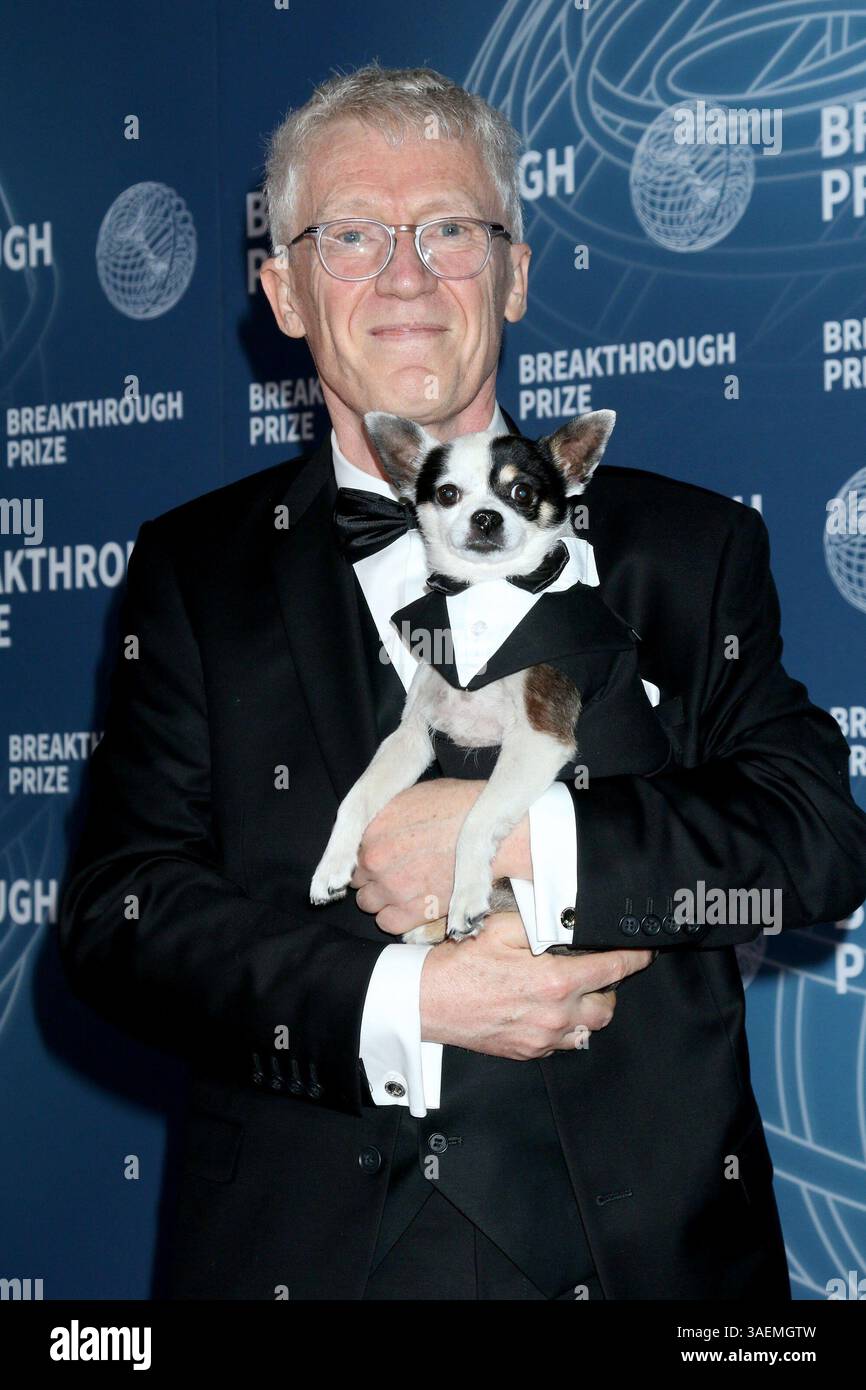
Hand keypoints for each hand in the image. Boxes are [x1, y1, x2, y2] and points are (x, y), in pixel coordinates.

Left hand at [350, 779, 530, 934]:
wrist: (493, 835)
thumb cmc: (460, 809)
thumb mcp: (413, 798)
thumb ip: (386, 817)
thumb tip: (377, 828)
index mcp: (372, 829)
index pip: (353, 853)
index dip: (370, 856)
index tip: (386, 858)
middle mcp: (376, 859)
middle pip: (359, 879)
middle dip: (375, 878)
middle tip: (398, 873)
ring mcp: (393, 887)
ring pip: (368, 903)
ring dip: (382, 899)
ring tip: (406, 890)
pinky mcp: (412, 911)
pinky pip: (387, 924)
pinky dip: (396, 918)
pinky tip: (411, 905)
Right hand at [419, 912, 654, 1057]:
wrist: (429, 1002)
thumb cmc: (462, 964)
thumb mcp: (503, 929)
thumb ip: (542, 924)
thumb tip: (570, 923)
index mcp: (555, 981)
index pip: (613, 970)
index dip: (634, 959)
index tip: (644, 953)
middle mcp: (556, 1015)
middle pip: (607, 1008)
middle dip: (608, 989)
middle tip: (595, 972)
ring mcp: (542, 1038)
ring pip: (588, 1031)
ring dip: (587, 1010)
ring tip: (572, 992)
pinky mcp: (528, 1051)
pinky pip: (562, 1043)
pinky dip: (564, 1027)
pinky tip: (546, 1008)